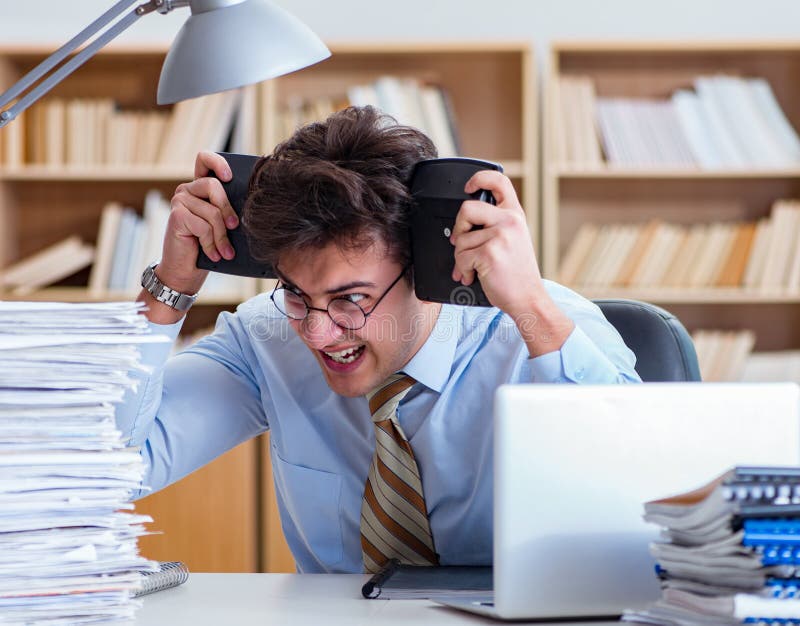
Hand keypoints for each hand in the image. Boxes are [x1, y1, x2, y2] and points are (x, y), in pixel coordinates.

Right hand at [157, 151, 239, 294]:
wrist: (186, 270)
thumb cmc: (207, 247)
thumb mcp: (222, 226)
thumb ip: (228, 211)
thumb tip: (250, 209)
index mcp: (200, 188)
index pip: (204, 160)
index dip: (217, 162)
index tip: (229, 177)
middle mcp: (188, 190)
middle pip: (213, 185)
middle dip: (228, 209)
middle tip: (234, 227)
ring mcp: (180, 201)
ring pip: (212, 212)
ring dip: (222, 236)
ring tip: (226, 252)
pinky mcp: (176, 216)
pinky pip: (204, 227)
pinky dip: (212, 244)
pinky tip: (214, 255)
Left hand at [450, 170, 544, 318]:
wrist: (528, 298)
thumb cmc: (518, 274)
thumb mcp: (514, 241)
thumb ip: (495, 227)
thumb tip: (464, 226)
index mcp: (515, 215)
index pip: (499, 181)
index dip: (479, 178)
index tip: (468, 186)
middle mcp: (509, 221)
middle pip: (467, 208)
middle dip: (458, 228)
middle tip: (461, 242)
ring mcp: (500, 236)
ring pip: (461, 239)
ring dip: (460, 258)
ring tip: (472, 269)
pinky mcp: (489, 253)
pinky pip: (461, 257)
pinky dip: (462, 271)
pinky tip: (472, 277)